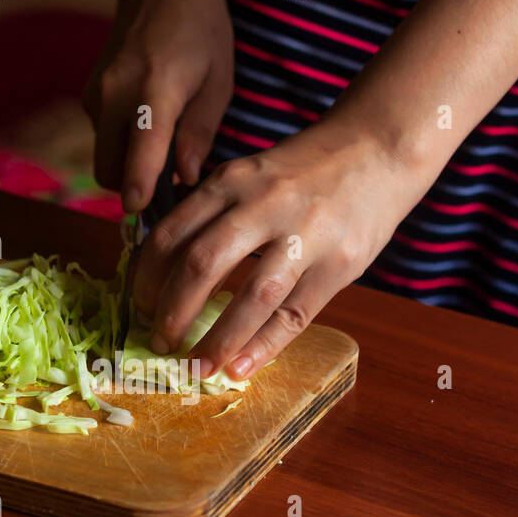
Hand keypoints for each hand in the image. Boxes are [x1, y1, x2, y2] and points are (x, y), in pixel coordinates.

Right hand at [83, 0, 233, 211]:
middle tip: (170, 184)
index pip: (140, 150)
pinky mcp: (88, 97)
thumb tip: (184, 177)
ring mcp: (96, 95)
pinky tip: (147, 124)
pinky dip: (122, 145)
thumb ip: (200, 135)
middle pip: (110, 170)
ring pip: (104, 158)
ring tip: (164, 148)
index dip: (139, 187)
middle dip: (134, 187)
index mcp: (156, 89)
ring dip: (129, 166)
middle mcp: (116, 94)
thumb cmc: (200, 33)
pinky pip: (103, 139)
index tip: (139, 210)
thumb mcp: (218, 84)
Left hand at [133, 118, 422, 378]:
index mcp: (233, 181)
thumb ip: (216, 211)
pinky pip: (294, 315)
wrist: (381, 146)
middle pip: (203, 263)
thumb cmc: (308, 168)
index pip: (173, 233)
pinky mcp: (338, 264)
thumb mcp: (251, 173)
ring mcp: (305, 236)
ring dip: (218, 339)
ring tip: (195, 369)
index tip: (137, 307)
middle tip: (158, 342)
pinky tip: (239, 370)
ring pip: (251, 296)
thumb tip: (168, 268)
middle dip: (172, 311)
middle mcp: (264, 205)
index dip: (147, 278)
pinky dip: (263, 347)